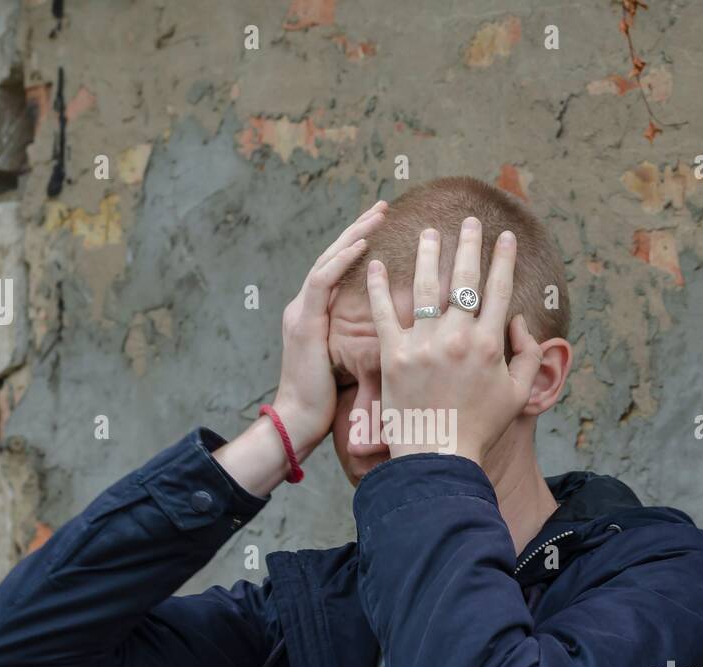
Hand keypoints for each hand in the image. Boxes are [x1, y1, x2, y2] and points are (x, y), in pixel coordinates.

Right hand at [272, 200, 386, 457]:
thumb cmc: (328, 406)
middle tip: (383, 206)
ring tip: (377, 214)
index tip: (385, 227)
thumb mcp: (354, 367)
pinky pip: (321, 283)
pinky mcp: (303, 324)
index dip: (360, 245)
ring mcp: (301, 313)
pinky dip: (341, 262)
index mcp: (317, 317)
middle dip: (359, 229)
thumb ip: (369, 345)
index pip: (340, 270)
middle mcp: (306, 308)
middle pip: (334, 257)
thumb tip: (404, 337)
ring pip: (327, 261)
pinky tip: (363, 245)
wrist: (298, 425)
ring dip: (353, 235)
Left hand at [365, 217, 542, 467]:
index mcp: (489, 344)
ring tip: (427, 233)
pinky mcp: (393, 355)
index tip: (504, 237)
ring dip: (427, 255)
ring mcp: (423, 344)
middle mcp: (457, 338)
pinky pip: (384, 314)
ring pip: (424, 288)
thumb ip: (527, 355)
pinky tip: (374, 264)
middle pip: (463, 280)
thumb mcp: (518, 394)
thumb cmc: (480, 428)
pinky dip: (378, 288)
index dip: (502, 260)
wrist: (438, 456)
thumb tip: (518, 322)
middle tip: (469, 221)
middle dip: (469, 245)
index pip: (497, 290)